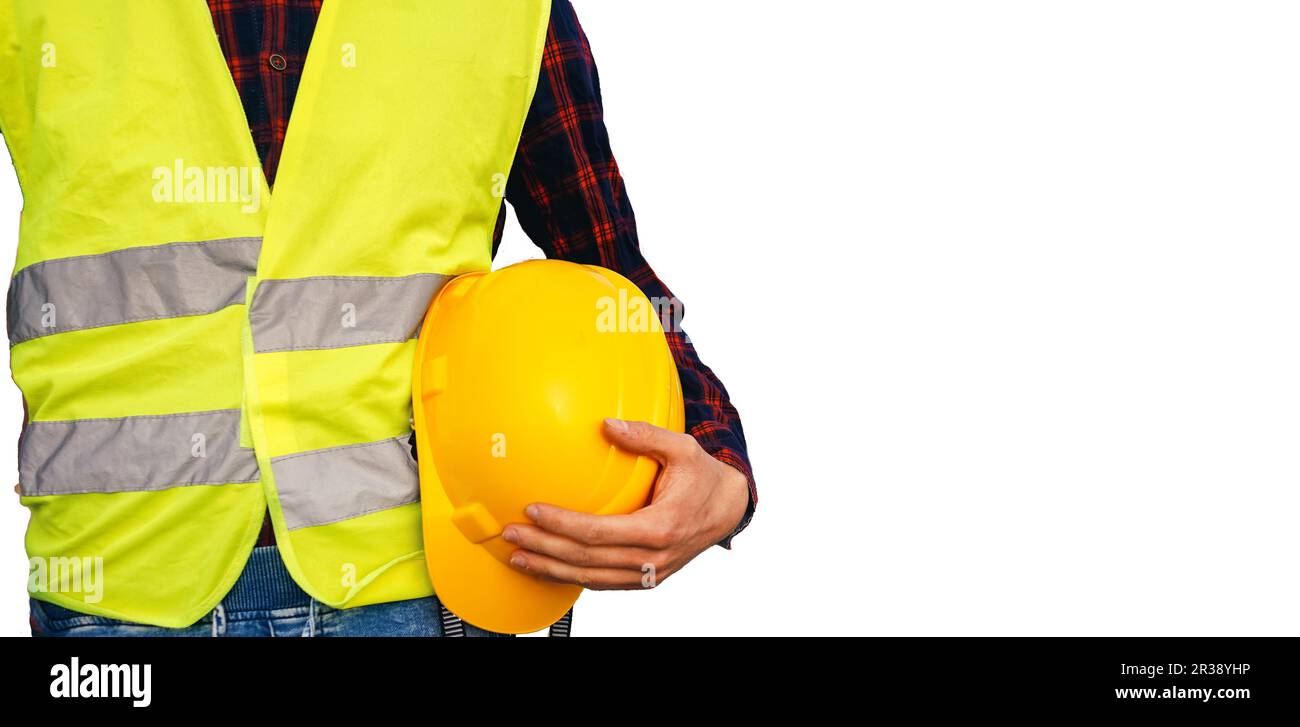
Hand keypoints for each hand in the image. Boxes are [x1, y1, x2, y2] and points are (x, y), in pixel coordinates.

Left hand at [501, 418, 749, 589]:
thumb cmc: (704, 477)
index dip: (560, 524)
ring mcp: (650, 574)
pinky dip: (572, 577)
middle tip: (510, 534)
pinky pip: (603, 583)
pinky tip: (549, 567)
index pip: (597, 532)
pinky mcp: (646, 579)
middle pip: (586, 559)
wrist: (729, 509)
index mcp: (659, 528)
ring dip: (551, 569)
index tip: (532, 510)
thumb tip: (606, 424)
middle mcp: (653, 558)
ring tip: (519, 556)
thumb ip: (644, 436)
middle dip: (543, 548)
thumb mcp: (682, 448)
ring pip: (591, 578)